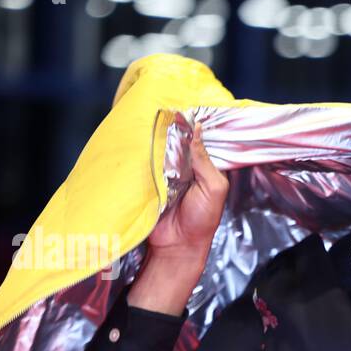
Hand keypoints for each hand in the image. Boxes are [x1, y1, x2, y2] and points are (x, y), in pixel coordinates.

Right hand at [147, 120, 228, 255]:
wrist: (177, 245)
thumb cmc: (202, 220)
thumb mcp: (213, 188)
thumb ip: (205, 161)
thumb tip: (198, 130)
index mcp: (203, 167)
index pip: (197, 140)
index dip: (191, 124)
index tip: (182, 105)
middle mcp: (184, 167)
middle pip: (175, 141)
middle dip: (169, 127)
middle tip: (161, 107)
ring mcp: (164, 173)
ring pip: (158, 149)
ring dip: (153, 138)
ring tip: (148, 118)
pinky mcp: (147, 180)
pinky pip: (144, 163)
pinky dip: (141, 154)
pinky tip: (137, 139)